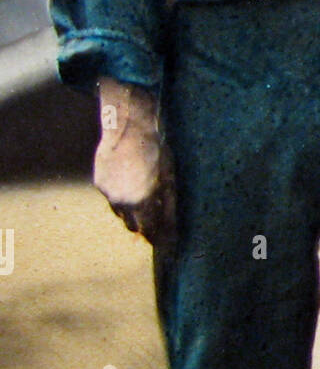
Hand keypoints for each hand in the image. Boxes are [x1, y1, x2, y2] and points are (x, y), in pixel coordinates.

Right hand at [93, 79, 175, 246]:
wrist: (129, 124)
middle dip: (145, 228)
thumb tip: (171, 228)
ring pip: (120, 213)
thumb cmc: (157, 149)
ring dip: (132, 213)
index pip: (150, 231)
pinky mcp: (99, 181)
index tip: (167, 244)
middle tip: (158, 226)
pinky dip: (122, 196)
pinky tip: (131, 184)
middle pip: (133, 226)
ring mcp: (107, 192)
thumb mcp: (170, 178)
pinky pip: (112, 197)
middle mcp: (121, 202)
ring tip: (145, 203)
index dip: (159, 239)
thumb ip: (169, 206)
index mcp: (141, 202)